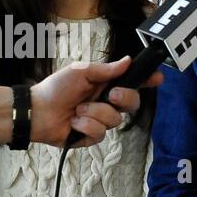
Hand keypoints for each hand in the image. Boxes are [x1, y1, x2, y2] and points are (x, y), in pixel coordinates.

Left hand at [30, 57, 163, 146]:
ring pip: (115, 119)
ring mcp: (100, 120)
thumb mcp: (80, 72)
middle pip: (133, 103)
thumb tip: (127, 61)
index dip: (147, 80)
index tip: (158, 78)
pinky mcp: (92, 136)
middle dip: (124, 97)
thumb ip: (105, 70)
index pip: (132, 82)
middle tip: (110, 94)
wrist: (37, 110)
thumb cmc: (56, 88)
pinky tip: (74, 122)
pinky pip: (101, 133)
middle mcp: (107, 103)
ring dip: (94, 113)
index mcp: (106, 85)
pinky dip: (86, 126)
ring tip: (77, 110)